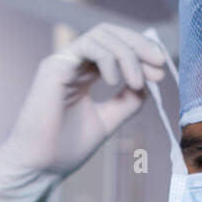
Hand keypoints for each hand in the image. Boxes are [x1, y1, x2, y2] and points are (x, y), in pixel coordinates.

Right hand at [0, 23, 165, 201]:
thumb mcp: (107, 121)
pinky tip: (116, 82)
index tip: (160, 72)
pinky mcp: (54, 67)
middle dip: (139, 46)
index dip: (141, 54)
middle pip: (111, 34)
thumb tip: (147, 84)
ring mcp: (62, 63)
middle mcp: (72, 64)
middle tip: (158, 67)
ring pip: (102, 35)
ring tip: (138, 82)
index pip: (116, 48)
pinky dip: (109, 59)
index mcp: (83, 75)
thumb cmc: (65, 149)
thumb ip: (127, 102)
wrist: (41, 167)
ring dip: (128, 54)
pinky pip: (88, 46)